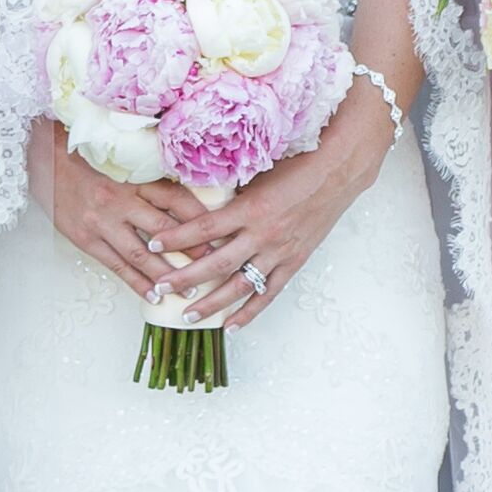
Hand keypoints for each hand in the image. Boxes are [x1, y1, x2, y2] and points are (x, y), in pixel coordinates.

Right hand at [32, 115, 200, 306]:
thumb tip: (183, 194)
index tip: (222, 230)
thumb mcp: (121, 161)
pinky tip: (154, 296)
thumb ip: (148, 177)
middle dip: (192, 250)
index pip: (176, 198)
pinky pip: (117, 266)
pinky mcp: (87, 239)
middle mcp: (122, 200)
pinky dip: (137, 283)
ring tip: (189, 290)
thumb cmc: (85, 159)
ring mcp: (103, 222)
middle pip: (164, 229)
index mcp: (134, 177)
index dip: (200, 216)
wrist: (43, 158)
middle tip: (215, 266)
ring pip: (142, 254)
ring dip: (167, 274)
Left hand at [148, 85, 392, 321]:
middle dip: (185, 279)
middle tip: (160, 289)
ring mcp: (280, 252)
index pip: (204, 228)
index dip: (177, 238)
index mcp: (250, 208)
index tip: (153, 244)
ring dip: (212, 303)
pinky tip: (231, 326)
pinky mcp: (294, 262)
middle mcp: (263, 234)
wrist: (338, 172)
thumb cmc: (297, 165)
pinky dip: (250, 311)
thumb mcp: (258, 173)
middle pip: (216, 264)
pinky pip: (269, 293)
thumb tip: (197, 196)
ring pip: (240, 285)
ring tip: (188, 315)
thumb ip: (231, 191)